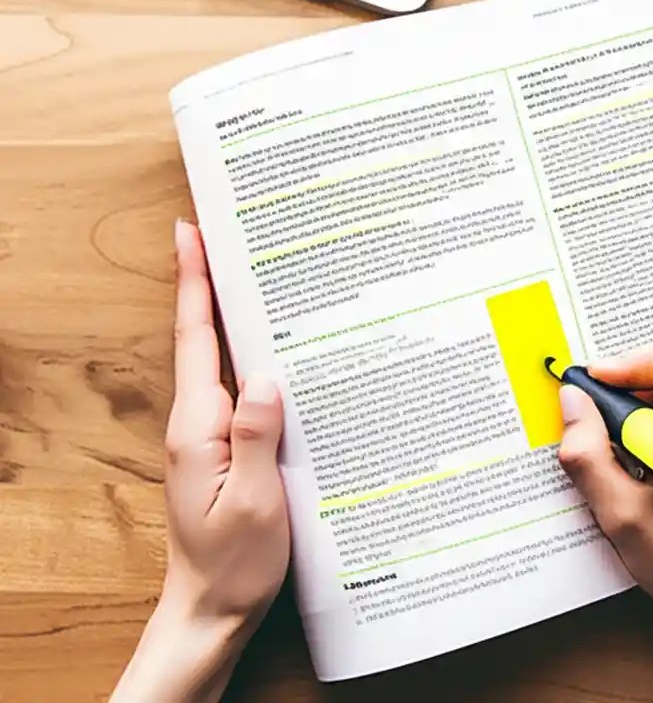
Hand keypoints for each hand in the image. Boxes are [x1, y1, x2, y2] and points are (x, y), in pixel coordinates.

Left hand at [113, 220, 288, 702]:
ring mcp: (208, 439)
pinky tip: (273, 352)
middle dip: (208, 284)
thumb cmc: (235, 563)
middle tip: (223, 234)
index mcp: (198, 429)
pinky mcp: (225, 453)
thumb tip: (266, 378)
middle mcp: (196, 426)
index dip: (193, 284)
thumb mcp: (254, 502)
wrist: (214, 608)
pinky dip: (250, 361)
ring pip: (222, 364)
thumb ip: (257, 436)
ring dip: (229, 318)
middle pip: (203, 341)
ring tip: (248, 274)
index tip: (190, 234)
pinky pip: (239, 395)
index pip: (195, 341)